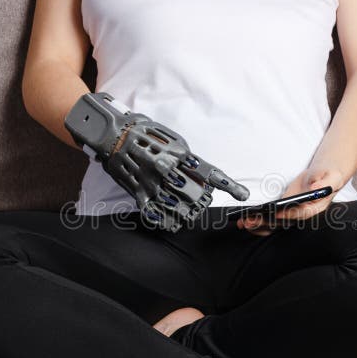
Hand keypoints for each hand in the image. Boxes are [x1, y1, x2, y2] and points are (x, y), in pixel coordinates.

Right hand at [64, 93, 249, 231]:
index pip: (210, 173)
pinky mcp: (137, 191)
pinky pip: (154, 212)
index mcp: (180, 154)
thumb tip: (200, 173)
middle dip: (202, 202)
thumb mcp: (172, 138)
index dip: (228, 185)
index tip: (243, 195)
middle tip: (202, 202)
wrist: (113, 134)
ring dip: (187, 213)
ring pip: (177, 206)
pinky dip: (164, 220)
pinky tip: (171, 224)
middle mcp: (168, 169)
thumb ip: (188, 157)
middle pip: (196, 195)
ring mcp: (152, 181)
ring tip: (190, 215)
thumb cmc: (146, 133)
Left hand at [237, 166, 345, 235]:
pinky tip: (244, 219)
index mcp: (312, 209)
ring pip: (272, 225)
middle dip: (265, 222)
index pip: (298, 214)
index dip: (285, 214)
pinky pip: (269, 221)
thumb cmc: (328, 178)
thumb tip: (316, 187)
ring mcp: (290, 215)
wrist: (324, 178)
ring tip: (242, 222)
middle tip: (249, 220)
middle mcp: (299, 215)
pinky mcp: (282, 212)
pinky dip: (257, 221)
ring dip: (257, 225)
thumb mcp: (331, 177)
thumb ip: (324, 181)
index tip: (274, 213)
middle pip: (281, 222)